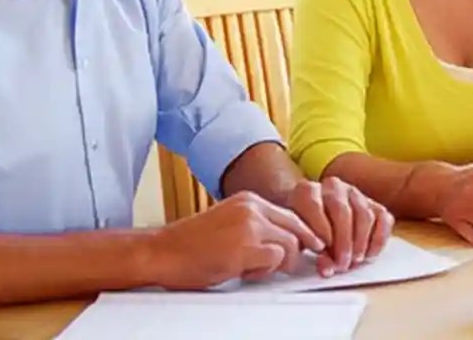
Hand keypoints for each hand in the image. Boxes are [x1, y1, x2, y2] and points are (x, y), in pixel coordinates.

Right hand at [147, 191, 324, 288]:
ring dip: (278, 263)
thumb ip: (255, 225)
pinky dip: (265, 271)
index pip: (291, 214)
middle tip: (288, 266)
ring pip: (290, 245)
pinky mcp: (245, 247)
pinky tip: (244, 272)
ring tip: (252, 269)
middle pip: (297, 228)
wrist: (161, 252)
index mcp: (248, 200)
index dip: (304, 233)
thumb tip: (283, 241)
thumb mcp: (228, 222)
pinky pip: (276, 260)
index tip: (311, 246)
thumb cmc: (189, 245)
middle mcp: (252, 208)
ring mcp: (250, 226)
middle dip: (298, 251)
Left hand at [286, 177, 394, 276]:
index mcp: (308, 191)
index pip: (314, 204)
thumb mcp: (301, 241)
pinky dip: (379, 240)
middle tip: (342, 263)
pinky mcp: (374, 206)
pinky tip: (370, 256)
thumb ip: (311, 251)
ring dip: (361, 242)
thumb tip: (327, 268)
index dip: (318, 229)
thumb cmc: (305, 233)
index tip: (320, 249)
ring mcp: (356, 195)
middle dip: (343, 241)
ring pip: (364, 215)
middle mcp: (334, 188)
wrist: (315, 224)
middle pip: (342, 211)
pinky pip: (383, 220)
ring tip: (355, 261)